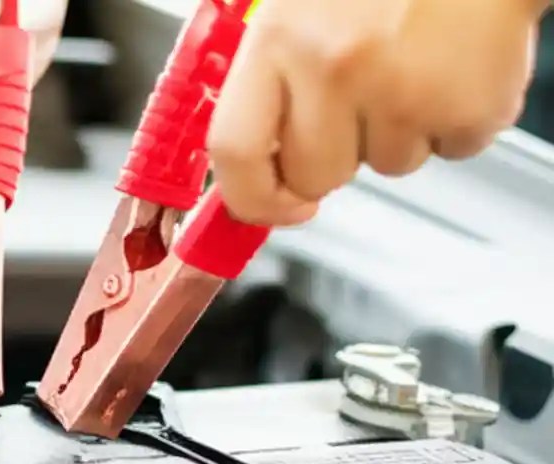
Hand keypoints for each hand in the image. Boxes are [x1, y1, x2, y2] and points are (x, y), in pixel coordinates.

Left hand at [208, 0, 546, 225]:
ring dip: (398, 133)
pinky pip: (450, 152)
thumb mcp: (299, 9)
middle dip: (334, 159)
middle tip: (358, 106)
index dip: (251, 197)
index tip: (271, 206)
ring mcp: (402, 90)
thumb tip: (252, 156)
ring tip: (411, 68)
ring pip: (386, 166)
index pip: (235, 151)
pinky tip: (450, 71)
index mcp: (278, 39)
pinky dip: (454, 123)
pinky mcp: (467, 107)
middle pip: (314, 176)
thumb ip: (270, 79)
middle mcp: (333, 67)